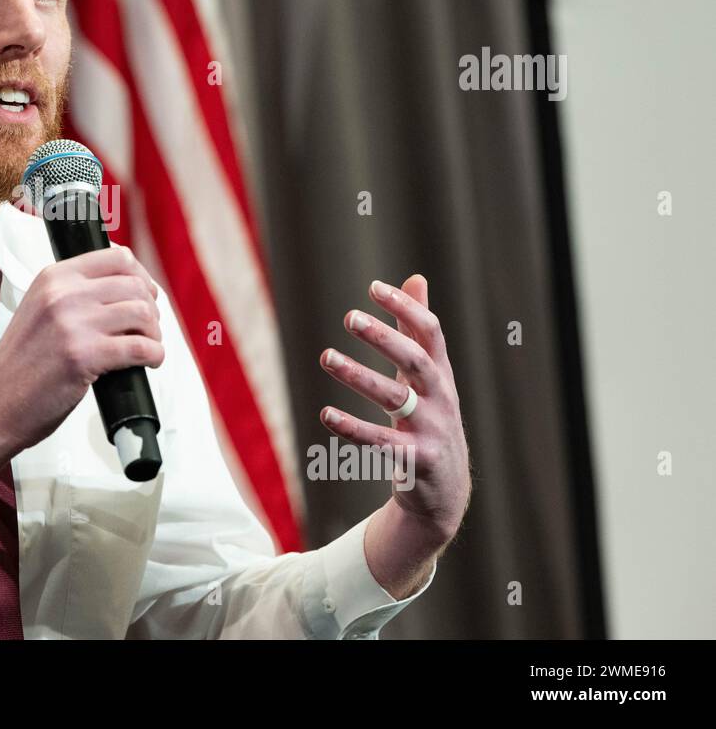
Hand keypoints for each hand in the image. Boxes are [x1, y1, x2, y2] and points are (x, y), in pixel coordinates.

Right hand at [0, 244, 163, 453]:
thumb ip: (72, 297)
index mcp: (53, 278)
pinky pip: (140, 347)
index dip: (140, 277)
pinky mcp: (84, 356)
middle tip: (148, 329)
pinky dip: (154, 356)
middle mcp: (63, 294)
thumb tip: (122, 293)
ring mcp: (73, 324)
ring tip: (148, 347)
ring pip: (142, 314)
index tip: (145, 296)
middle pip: (135, 286)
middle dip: (151, 309)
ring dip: (154, 333)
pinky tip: (149, 363)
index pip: (116, 258)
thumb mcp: (38, 312)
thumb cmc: (16, 368)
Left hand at [317, 274, 471, 544]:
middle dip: (384, 338)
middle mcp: (441, 399)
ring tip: (326, 356)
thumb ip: (417, 329)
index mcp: (442, 374)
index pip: (430, 333)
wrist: (445, 493)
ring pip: (394, 399)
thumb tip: (415, 278)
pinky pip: (381, 442)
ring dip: (359, 376)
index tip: (374, 287)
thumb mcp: (427, 375)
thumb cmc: (429, 420)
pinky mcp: (417, 461)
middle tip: (349, 317)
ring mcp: (432, 431)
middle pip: (416, 361)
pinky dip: (353, 428)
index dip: (405, 308)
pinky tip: (326, 414)